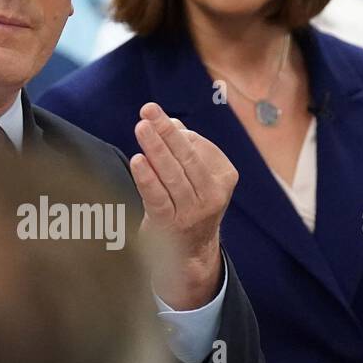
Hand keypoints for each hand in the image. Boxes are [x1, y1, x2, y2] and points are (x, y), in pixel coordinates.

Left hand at [130, 102, 237, 309]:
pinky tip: (138, 161)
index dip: (176, 132)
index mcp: (224, 177)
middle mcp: (213, 195)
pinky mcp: (170, 225)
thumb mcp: (195, 176)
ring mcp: (192, 212)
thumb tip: (171, 122)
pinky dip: (147, 178)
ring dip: (156, 148)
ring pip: (173, 175)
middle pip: (187, 157)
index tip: (156, 116)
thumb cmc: (189, 203)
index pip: (199, 147)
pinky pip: (158, 197)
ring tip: (141, 127)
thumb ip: (185, 149)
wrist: (189, 252)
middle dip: (166, 132)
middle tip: (148, 110)